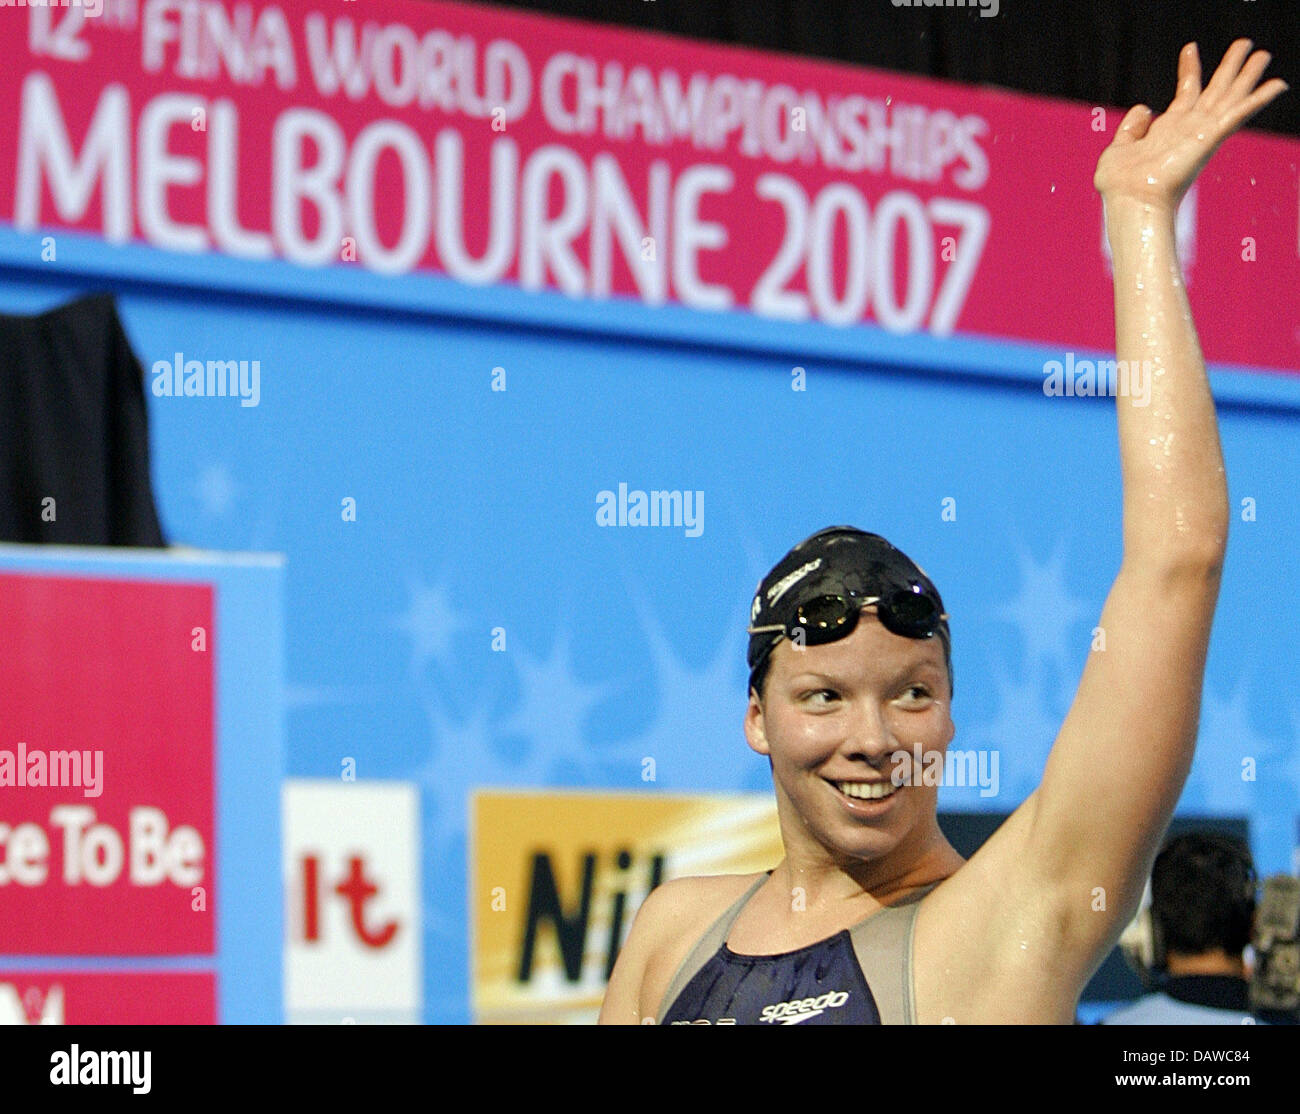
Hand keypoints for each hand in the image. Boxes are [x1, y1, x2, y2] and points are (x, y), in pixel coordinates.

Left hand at [1094, 40, 1287, 211]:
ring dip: (1248, 75)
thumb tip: (1144, 108)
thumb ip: (1131, 128)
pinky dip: (1257, 99)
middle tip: (1245, 43)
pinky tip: (1276, 85)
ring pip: (1230, 97)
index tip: (1191, 48)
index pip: (1184, 91)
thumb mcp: (1119, 148)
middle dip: (1230, 67)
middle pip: (1216, 91)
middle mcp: (1188, 130)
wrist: (1130, 201)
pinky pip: (1238, 114)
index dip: (1189, 68)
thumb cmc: (1120, 185)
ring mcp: (1200, 134)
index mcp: (1168, 129)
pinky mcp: (1208, 139)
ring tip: (1263, 54)